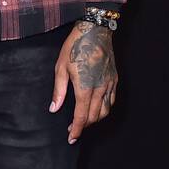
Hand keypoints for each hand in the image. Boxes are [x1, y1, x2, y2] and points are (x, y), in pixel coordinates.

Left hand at [50, 20, 117, 143]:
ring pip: (105, 111)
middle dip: (83, 127)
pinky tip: (96, 109)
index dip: (76, 130)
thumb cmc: (75, 46)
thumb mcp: (61, 68)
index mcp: (85, 88)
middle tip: (72, 130)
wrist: (95, 30)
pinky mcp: (114, 79)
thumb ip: (59, 91)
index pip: (81, 117)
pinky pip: (112, 101)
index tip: (71, 138)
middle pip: (93, 117)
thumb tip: (54, 109)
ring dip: (94, 119)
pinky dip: (104, 109)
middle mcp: (100, 89)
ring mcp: (109, 84)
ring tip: (83, 121)